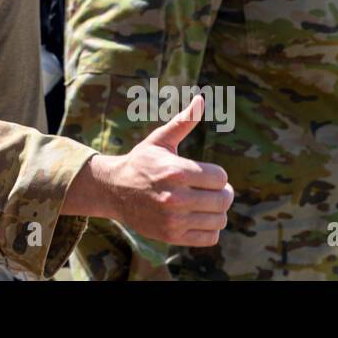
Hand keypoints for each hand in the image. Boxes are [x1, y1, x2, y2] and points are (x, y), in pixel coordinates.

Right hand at [66, 95, 232, 245]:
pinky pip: (209, 237)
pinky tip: (198, 217)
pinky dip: (210, 229)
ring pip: (219, 220)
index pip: (221, 178)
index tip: (206, 175)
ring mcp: (174, 219)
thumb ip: (183, 122)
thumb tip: (201, 99)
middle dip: (222, 193)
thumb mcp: (160, 140)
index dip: (217, 175)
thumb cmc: (141, 162)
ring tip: (205, 204)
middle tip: (212, 190)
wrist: (114, 190)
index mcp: (177, 171)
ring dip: (217, 212)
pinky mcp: (172, 236)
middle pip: (223, 200)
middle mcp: (176, 197)